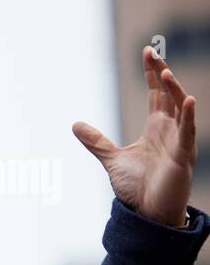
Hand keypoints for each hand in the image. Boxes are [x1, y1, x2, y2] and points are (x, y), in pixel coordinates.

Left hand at [73, 46, 196, 227]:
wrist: (147, 213)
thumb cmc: (137, 186)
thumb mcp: (111, 159)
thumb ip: (96, 141)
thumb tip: (75, 124)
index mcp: (156, 127)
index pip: (156, 93)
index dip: (153, 73)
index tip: (147, 52)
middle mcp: (171, 130)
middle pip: (169, 94)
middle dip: (162, 73)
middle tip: (153, 53)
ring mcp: (179, 142)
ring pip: (181, 110)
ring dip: (174, 90)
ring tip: (165, 72)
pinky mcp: (183, 157)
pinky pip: (189, 133)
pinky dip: (189, 117)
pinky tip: (188, 101)